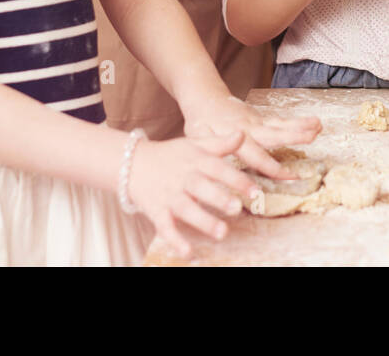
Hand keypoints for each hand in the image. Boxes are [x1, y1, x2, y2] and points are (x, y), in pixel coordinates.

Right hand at [126, 131, 259, 256]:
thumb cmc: (171, 155)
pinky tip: (190, 254)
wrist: (132, 163)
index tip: (256, 191)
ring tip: (222, 233)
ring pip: (186, 209)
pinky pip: (166, 228)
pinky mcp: (156, 212)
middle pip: (202, 188)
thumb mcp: (195, 144)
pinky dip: (176, 241)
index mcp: (196, 161)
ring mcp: (169, 196)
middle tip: (238, 208)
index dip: (237, 180)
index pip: (218, 169)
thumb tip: (243, 134)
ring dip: (203, 222)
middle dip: (219, 198)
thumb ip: (220, 143)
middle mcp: (183, 178)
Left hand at [183, 93, 320, 179]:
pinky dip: (298, 121)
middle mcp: (250, 128)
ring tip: (319, 126)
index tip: (289, 176)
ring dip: (301, 125)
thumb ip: (212, 145)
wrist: (205, 97)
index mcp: (235, 136)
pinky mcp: (261, 118)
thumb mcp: (198, 136)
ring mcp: (257, 121)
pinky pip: (281, 121)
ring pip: (281, 124)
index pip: (257, 155)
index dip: (272, 167)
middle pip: (275, 134)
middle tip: (312, 138)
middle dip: (294, 136)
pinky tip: (314, 122)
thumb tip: (227, 153)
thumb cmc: (200, 121)